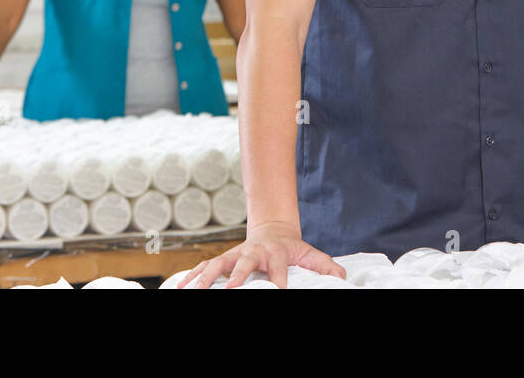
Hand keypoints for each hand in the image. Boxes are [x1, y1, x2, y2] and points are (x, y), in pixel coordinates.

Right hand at [177, 221, 344, 288]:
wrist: (273, 229)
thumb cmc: (292, 248)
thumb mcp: (310, 253)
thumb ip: (325, 265)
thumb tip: (342, 277)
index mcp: (276, 252)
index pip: (278, 268)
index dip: (278, 281)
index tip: (278, 293)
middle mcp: (253, 252)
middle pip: (244, 262)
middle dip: (237, 275)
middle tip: (232, 288)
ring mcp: (236, 254)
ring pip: (218, 263)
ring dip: (206, 276)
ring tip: (194, 290)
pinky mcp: (223, 258)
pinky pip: (204, 267)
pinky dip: (192, 276)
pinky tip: (180, 288)